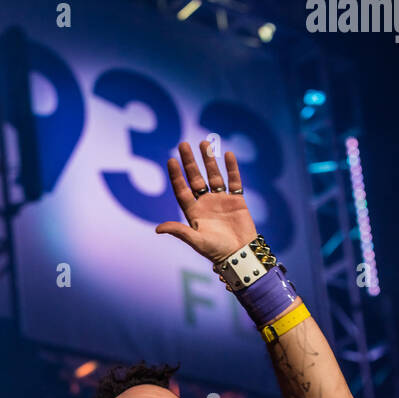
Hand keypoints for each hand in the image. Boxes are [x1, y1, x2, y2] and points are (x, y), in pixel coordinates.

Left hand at [155, 142, 257, 262]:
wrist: (240, 254)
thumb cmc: (217, 251)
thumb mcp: (196, 241)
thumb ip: (179, 231)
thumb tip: (158, 229)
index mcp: (194, 212)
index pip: (182, 190)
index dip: (176, 176)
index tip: (171, 160)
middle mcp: (206, 204)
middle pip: (195, 178)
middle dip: (190, 162)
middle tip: (183, 144)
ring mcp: (221, 201)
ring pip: (214, 176)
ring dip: (209, 160)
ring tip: (203, 143)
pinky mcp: (237, 201)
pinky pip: (234, 181)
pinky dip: (232, 168)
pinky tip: (228, 154)